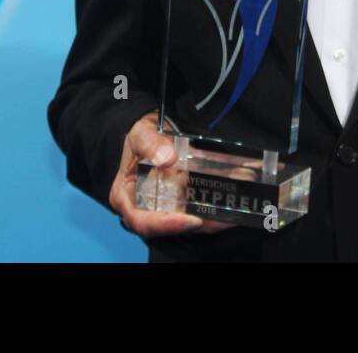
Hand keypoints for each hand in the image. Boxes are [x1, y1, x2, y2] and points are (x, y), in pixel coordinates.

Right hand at [109, 112, 235, 236]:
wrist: (155, 131)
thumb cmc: (142, 136)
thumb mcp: (141, 134)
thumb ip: (150, 143)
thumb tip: (166, 159)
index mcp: (126, 196)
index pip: (142, 221)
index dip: (166, 225)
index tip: (191, 220)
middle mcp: (143, 207)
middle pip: (169, 225)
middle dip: (197, 223)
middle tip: (222, 218)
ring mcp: (163, 206)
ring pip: (186, 220)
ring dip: (210, 218)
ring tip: (231, 213)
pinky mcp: (179, 202)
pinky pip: (195, 210)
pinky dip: (213, 209)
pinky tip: (230, 205)